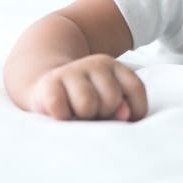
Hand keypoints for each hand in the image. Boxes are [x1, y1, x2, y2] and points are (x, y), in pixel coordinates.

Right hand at [30, 54, 147, 120]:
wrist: (46, 87)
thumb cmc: (84, 101)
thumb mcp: (109, 103)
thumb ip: (123, 108)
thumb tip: (125, 114)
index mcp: (115, 67)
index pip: (136, 88)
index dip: (134, 110)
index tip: (122, 118)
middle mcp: (96, 63)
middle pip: (112, 99)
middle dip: (104, 113)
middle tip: (93, 113)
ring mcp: (72, 70)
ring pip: (87, 105)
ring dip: (82, 117)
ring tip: (77, 113)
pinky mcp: (49, 83)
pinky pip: (61, 110)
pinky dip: (62, 118)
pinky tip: (61, 113)